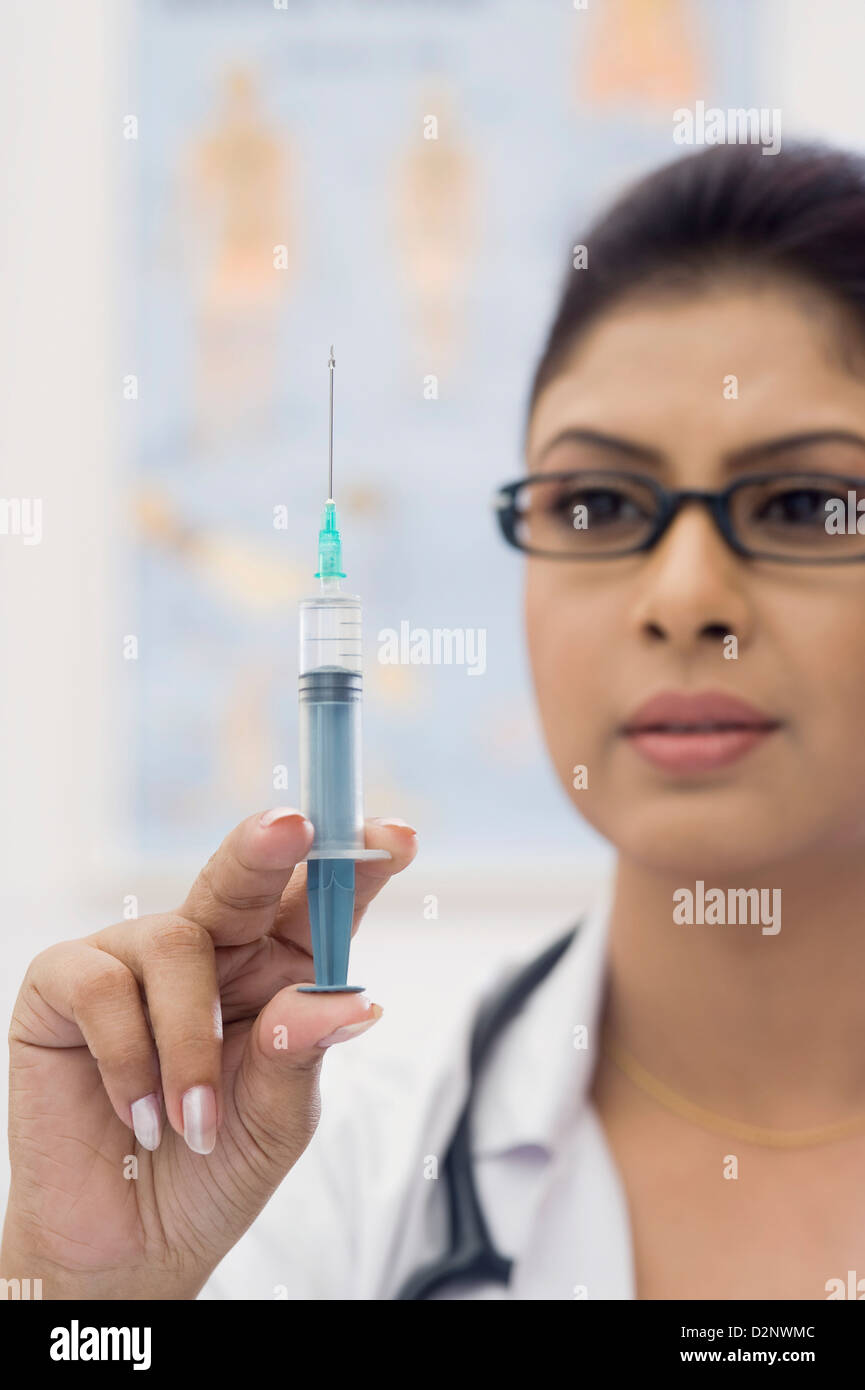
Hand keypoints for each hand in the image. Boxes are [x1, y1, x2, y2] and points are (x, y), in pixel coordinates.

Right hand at [1, 808, 415, 1299]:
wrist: (128, 1244)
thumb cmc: (215, 1168)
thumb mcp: (278, 1118)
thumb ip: (302, 1053)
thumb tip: (353, 999)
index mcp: (279, 967)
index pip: (321, 902)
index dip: (355, 862)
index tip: (398, 837)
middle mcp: (211, 947)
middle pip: (244, 877)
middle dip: (268, 847)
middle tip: (293, 826)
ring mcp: (135, 958)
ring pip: (175, 943)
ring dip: (189, 1042)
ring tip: (191, 1121)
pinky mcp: (65, 983)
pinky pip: (102, 984)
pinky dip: (128, 1056)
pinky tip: (137, 1113)